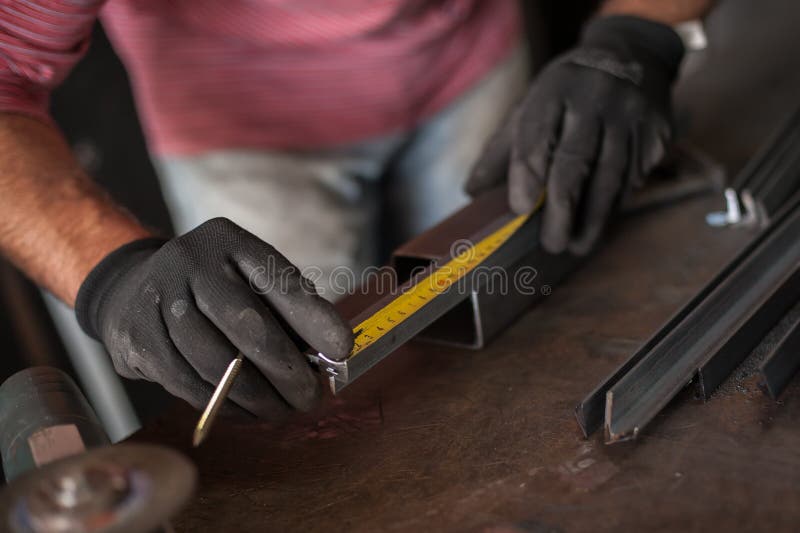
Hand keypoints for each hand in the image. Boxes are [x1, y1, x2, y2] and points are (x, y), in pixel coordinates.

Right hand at [75, 218, 352, 419]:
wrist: (131, 289)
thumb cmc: (214, 291)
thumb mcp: (250, 281)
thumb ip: (288, 309)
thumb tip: (330, 355)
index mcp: (230, 243)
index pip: (279, 280)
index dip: (314, 317)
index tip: (343, 348)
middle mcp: (191, 264)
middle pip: (248, 324)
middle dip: (287, 370)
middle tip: (311, 397)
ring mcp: (159, 299)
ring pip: (216, 361)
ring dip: (257, 396)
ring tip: (283, 411)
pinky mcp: (137, 337)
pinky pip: (186, 382)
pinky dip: (222, 404)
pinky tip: (247, 412)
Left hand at [467, 16, 684, 254]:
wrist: (634, 54)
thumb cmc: (568, 92)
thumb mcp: (531, 106)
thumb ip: (502, 150)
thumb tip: (471, 192)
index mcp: (554, 90)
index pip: (535, 136)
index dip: (526, 174)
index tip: (518, 209)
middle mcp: (594, 98)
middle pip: (575, 159)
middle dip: (562, 207)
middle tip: (552, 243)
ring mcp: (630, 115)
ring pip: (611, 174)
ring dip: (593, 217)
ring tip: (577, 246)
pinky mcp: (656, 131)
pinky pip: (635, 177)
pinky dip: (615, 205)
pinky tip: (600, 225)